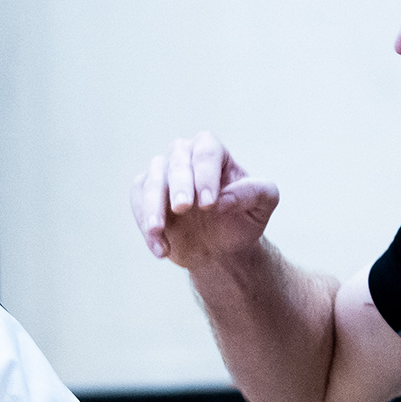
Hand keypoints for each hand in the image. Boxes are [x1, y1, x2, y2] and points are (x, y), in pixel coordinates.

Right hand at [130, 131, 279, 266]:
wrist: (220, 249)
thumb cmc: (242, 221)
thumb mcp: (262, 207)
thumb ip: (255, 194)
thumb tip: (223, 198)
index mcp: (213, 152)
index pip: (207, 152)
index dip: (206, 175)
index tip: (209, 203)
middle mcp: (184, 155)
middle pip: (177, 160)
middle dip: (179, 184)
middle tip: (182, 208)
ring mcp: (161, 174)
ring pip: (151, 180)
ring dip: (153, 206)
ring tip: (158, 231)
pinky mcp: (144, 194)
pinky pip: (138, 202)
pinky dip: (145, 225)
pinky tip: (161, 249)